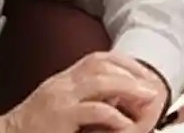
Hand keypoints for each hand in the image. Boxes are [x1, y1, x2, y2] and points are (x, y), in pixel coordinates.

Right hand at [0, 51, 163, 132]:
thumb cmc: (32, 128)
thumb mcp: (57, 106)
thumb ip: (79, 99)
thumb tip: (111, 101)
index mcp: (63, 80)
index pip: (98, 58)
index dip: (124, 63)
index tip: (143, 75)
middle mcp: (62, 84)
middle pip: (102, 64)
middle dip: (132, 73)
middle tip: (152, 87)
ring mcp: (60, 99)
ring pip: (100, 81)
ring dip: (129, 88)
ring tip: (148, 99)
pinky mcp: (59, 117)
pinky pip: (92, 111)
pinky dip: (113, 116)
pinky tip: (126, 124)